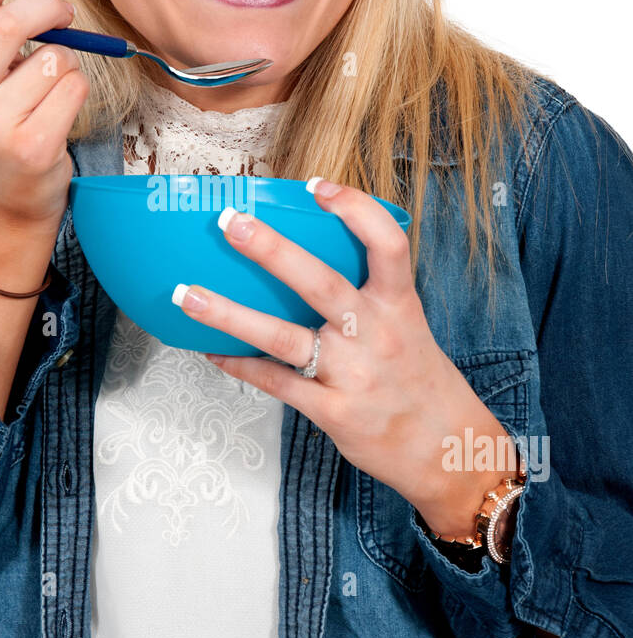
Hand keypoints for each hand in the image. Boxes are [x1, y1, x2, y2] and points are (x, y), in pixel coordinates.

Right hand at [0, 0, 88, 231]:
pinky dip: (76, 87)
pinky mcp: (33, 148)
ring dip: (65, 60)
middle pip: (7, 25)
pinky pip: (74, 88)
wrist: (7, 194)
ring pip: (54, 57)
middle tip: (61, 12)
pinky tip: (59, 106)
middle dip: (46, 7)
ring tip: (49, 82)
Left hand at [172, 180, 509, 535]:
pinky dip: (240, 366)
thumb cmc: (419, 380)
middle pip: (321, 283)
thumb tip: (309, 256)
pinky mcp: (332, 412)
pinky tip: (212, 352)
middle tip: (232, 222)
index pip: (386, 245)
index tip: (317, 187)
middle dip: (273, 250)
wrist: (449, 451)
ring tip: (188, 294)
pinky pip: (276, 383)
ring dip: (230, 314)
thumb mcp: (407, 326)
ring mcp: (351, 375)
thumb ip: (369, 294)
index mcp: (399, 305)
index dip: (354, 210)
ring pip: (283, 338)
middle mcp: (375, 335)